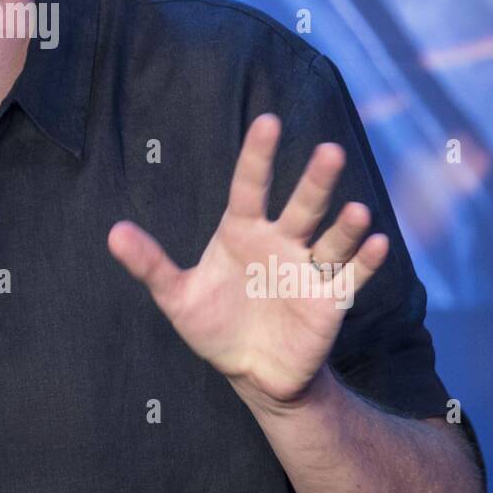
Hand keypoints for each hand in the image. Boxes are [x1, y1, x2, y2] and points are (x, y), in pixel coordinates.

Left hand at [107, 113, 388, 410]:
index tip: (268, 121)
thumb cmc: (214, 323)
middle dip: (315, 180)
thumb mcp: (176, 296)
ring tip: (357, 209)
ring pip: (332, 238)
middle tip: (328, 151)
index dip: (258, 156)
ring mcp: (308, 268)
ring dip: (347, 225)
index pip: (250, 186)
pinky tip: (378, 244)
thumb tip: (113, 233)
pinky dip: (366, 262)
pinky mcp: (330, 300)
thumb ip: (150, 264)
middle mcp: (281, 241)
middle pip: (301, 205)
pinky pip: (351, 277)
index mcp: (243, 231)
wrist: (251, 372)